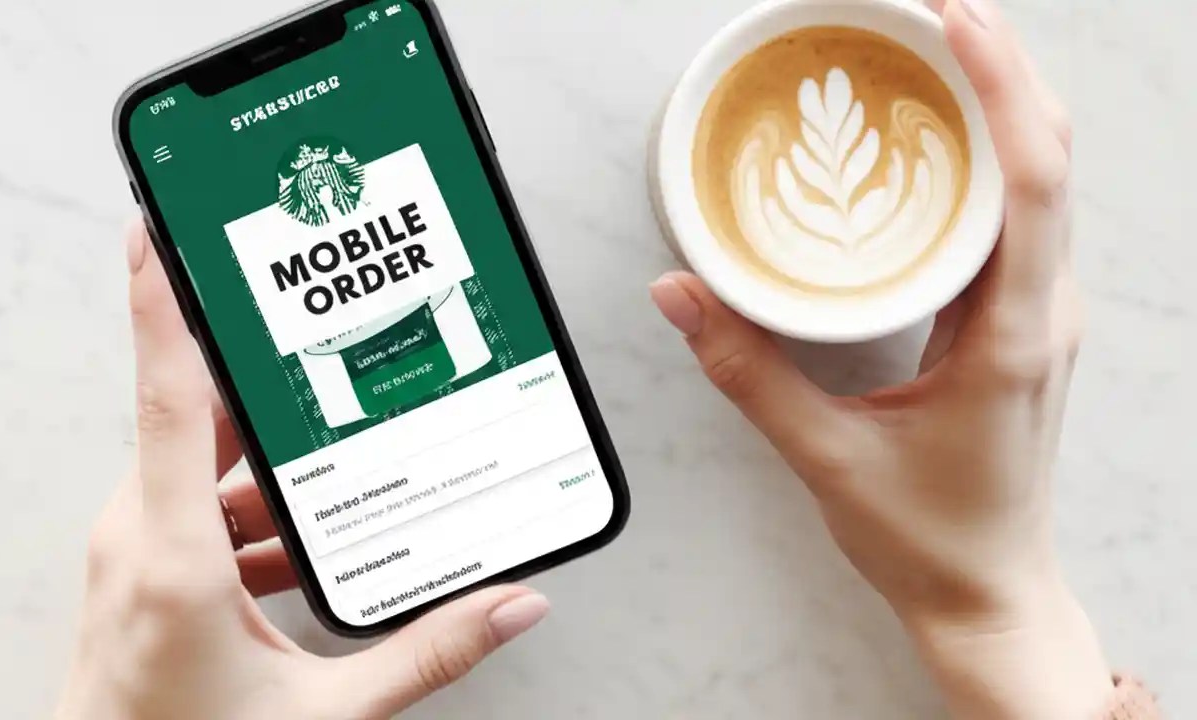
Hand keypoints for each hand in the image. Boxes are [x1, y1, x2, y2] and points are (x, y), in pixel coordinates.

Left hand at [55, 222, 548, 719]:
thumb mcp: (326, 712)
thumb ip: (428, 652)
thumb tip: (511, 603)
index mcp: (174, 559)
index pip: (169, 400)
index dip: (162, 306)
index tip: (159, 231)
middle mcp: (141, 540)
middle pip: (203, 422)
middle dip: (270, 390)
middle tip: (321, 341)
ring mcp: (134, 554)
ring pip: (204, 469)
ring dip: (268, 466)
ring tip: (339, 458)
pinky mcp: (143, 571)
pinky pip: (197, 509)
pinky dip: (251, 511)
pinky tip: (307, 539)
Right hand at [651, 1, 1110, 716]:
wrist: (984, 590)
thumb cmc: (930, 537)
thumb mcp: (825, 456)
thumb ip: (746, 371)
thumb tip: (683, 296)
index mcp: (1012, 337)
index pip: (1032, 183)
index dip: (1001, 89)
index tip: (958, 22)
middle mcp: (1040, 312)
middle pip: (1047, 155)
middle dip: (999, 68)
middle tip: (932, 12)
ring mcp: (1034, 313)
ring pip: (1038, 179)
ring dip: (996, 105)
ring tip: (933, 52)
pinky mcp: (1014, 320)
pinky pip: (1013, 215)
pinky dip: (983, 158)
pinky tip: (936, 141)